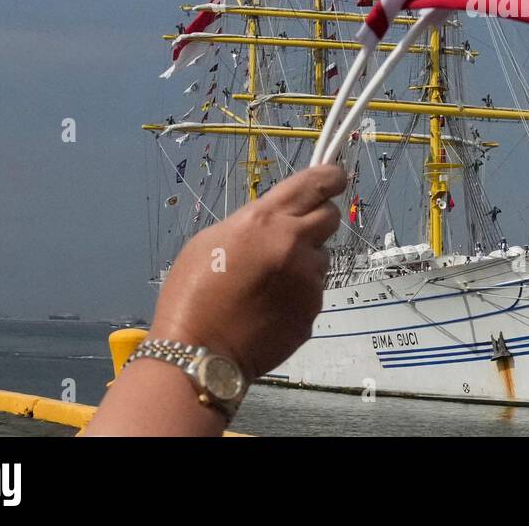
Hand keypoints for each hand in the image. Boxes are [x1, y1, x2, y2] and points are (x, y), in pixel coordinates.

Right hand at [147, 164, 343, 377]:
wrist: (199, 353)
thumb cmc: (192, 294)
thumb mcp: (211, 240)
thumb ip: (253, 223)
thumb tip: (279, 219)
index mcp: (266, 220)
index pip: (315, 184)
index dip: (331, 177)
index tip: (336, 177)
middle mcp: (294, 244)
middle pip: (331, 216)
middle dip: (318, 219)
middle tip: (296, 234)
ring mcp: (308, 279)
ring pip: (322, 256)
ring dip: (306, 260)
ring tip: (272, 282)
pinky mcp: (314, 309)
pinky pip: (315, 290)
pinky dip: (300, 293)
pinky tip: (273, 307)